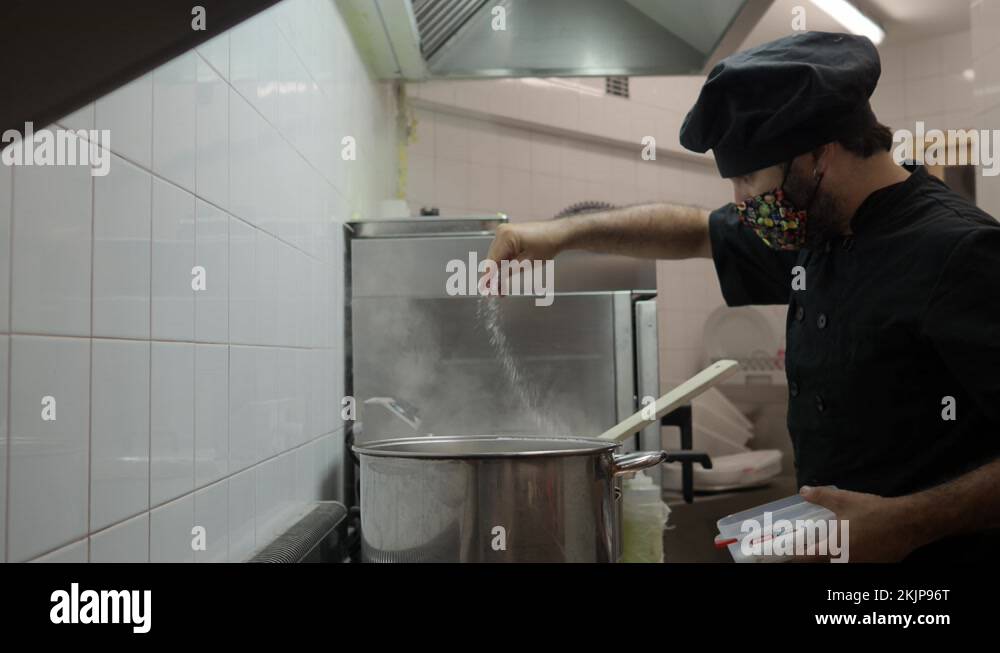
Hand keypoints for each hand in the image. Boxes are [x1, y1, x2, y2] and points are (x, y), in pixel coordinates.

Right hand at [484, 221, 569, 292]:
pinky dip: (504, 264)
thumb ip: (507, 273)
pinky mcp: (508, 235)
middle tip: (498, 293)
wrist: (558, 234)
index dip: (489, 278)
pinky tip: (506, 275)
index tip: (489, 292)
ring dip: (499, 271)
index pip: (491, 261)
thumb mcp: (526, 263)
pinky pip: (502, 252)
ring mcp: (504, 232)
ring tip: (502, 288)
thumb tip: (493, 285)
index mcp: (505, 236)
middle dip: (494, 276)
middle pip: (492, 259)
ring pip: (496, 257)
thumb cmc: (547, 246)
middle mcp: (501, 232)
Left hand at [796, 485, 919, 562]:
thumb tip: (803, 491)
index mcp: (833, 549)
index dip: (791, 554)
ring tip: (826, 546)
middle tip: (805, 546)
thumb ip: (820, 497)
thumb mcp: (843, 500)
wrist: (908, 523)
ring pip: (837, 565)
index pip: (804, 558)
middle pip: (820, 564)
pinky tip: (849, 547)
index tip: (782, 551)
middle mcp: (844, 562)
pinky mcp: (874, 566)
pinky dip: (846, 558)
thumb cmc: (873, 512)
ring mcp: (860, 566)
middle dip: (810, 557)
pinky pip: (854, 564)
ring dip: (829, 558)